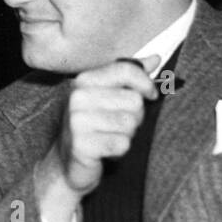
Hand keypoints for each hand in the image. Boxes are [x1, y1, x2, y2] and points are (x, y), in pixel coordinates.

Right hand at [36, 55, 158, 221]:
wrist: (66, 164)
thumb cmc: (92, 127)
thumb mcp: (107, 96)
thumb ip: (129, 76)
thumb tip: (156, 58)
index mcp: (83, 81)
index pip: (126, 70)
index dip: (145, 83)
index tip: (150, 95)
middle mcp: (77, 98)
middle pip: (134, 101)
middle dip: (135, 117)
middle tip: (117, 125)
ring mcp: (76, 121)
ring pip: (130, 124)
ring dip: (127, 135)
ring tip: (109, 137)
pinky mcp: (81, 145)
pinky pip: (122, 144)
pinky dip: (119, 150)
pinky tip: (105, 151)